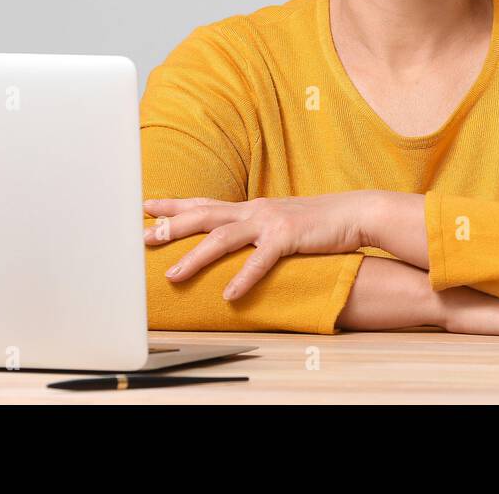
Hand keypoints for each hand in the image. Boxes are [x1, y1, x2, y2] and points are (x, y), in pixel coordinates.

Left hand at [143, 192, 376, 300]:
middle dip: (171, 226)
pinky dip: (243, 277)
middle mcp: (254, 210)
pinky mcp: (288, 237)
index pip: (204, 204)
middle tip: (144, 237)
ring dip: (195, 256)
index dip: (174, 205)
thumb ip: (256, 230)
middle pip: (204, 216)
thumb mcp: (279, 222)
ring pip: (222, 237)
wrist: (354, 213)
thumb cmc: (317, 222)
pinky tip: (230, 294)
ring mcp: (270, 222)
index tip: (145, 206)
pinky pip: (260, 260)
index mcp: (251, 208)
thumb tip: (235, 243)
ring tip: (174, 274)